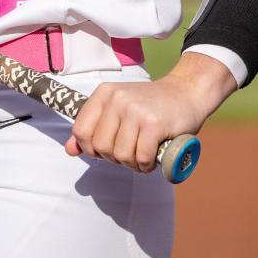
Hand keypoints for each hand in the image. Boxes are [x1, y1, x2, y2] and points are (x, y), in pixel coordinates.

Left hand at [65, 51, 237, 172]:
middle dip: (114, 158)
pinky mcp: (154, 125)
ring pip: (121, 155)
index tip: (107, 150)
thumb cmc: (151, 106)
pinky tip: (153, 158)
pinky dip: (147, 165)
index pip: (80, 131)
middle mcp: (117, 99)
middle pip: (100, 147)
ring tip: (142, 156)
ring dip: (132, 164)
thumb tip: (70, 150)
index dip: (91, 148)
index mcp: (104, 93)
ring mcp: (136, 111)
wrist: (188, 92)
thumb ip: (93, 128)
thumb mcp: (118, 110)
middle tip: (129, 154)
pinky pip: (142, 158)